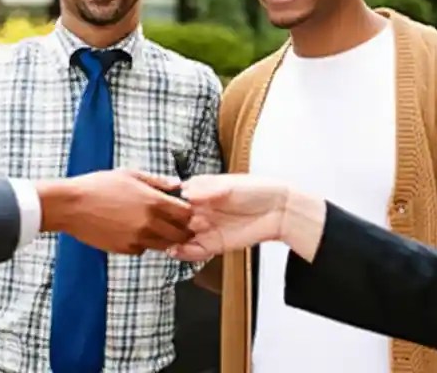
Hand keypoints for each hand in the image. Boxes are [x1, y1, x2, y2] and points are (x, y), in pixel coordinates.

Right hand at [35, 169, 191, 254]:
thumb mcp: (130, 175)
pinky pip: (144, 249)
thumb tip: (177, 184)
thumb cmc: (98, 185)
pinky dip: (144, 243)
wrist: (72, 206)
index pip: (186, 214)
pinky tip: (134, 231)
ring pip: (164, 246)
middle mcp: (150, 223)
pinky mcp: (126, 249)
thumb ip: (157, 181)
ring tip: (153, 227)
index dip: (187, 212)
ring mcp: (138, 239)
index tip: (181, 209)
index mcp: (154, 201)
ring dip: (164, 239)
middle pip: (180, 234)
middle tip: (173, 223)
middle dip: (181, 229)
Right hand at [165, 174, 288, 261]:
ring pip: (180, 237)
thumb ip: (207, 188)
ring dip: (171, 240)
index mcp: (200, 193)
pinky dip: (183, 253)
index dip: (165, 204)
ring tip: (164, 240)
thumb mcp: (229, 184)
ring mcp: (206, 229)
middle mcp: (200, 211)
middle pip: (175, 220)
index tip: (157, 207)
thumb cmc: (257, 190)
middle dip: (166, 224)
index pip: (175, 199)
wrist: (279, 210)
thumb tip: (185, 190)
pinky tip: (176, 250)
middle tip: (160, 227)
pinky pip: (194, 251)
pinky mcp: (214, 244)